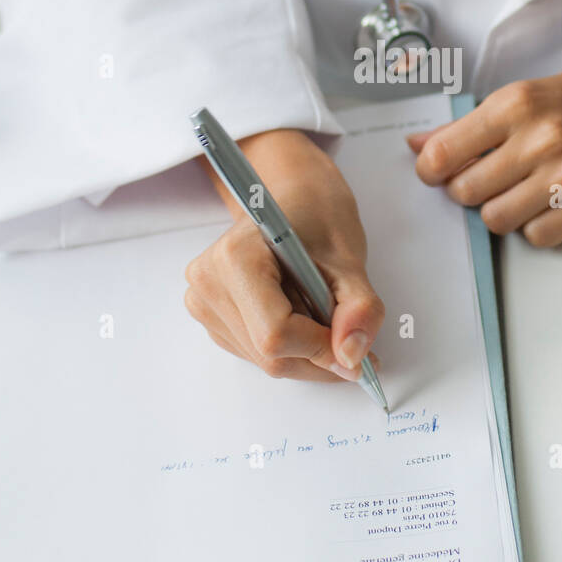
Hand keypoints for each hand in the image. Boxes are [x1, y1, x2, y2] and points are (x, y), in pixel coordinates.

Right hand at [184, 129, 384, 382]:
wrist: (293, 200)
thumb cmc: (317, 219)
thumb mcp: (350, 260)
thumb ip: (358, 309)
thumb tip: (351, 357)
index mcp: (236, 258)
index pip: (275, 334)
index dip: (321, 349)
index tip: (357, 348)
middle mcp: (208, 282)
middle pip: (270, 354)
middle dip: (318, 355)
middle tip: (351, 339)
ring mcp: (203, 301)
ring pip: (264, 361)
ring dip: (306, 353)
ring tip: (324, 315)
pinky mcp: (209, 316)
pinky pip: (255, 354)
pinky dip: (290, 348)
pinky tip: (302, 317)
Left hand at [405, 54, 561, 246]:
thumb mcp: (531, 92)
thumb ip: (473, 124)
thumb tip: (420, 145)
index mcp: (517, 104)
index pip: (443, 154)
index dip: (431, 169)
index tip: (438, 170)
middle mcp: (540, 139)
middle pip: (465, 192)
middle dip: (466, 190)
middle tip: (486, 178)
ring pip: (497, 220)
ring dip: (499, 211)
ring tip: (519, 191)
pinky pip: (539, 236)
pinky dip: (535, 226)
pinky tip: (548, 204)